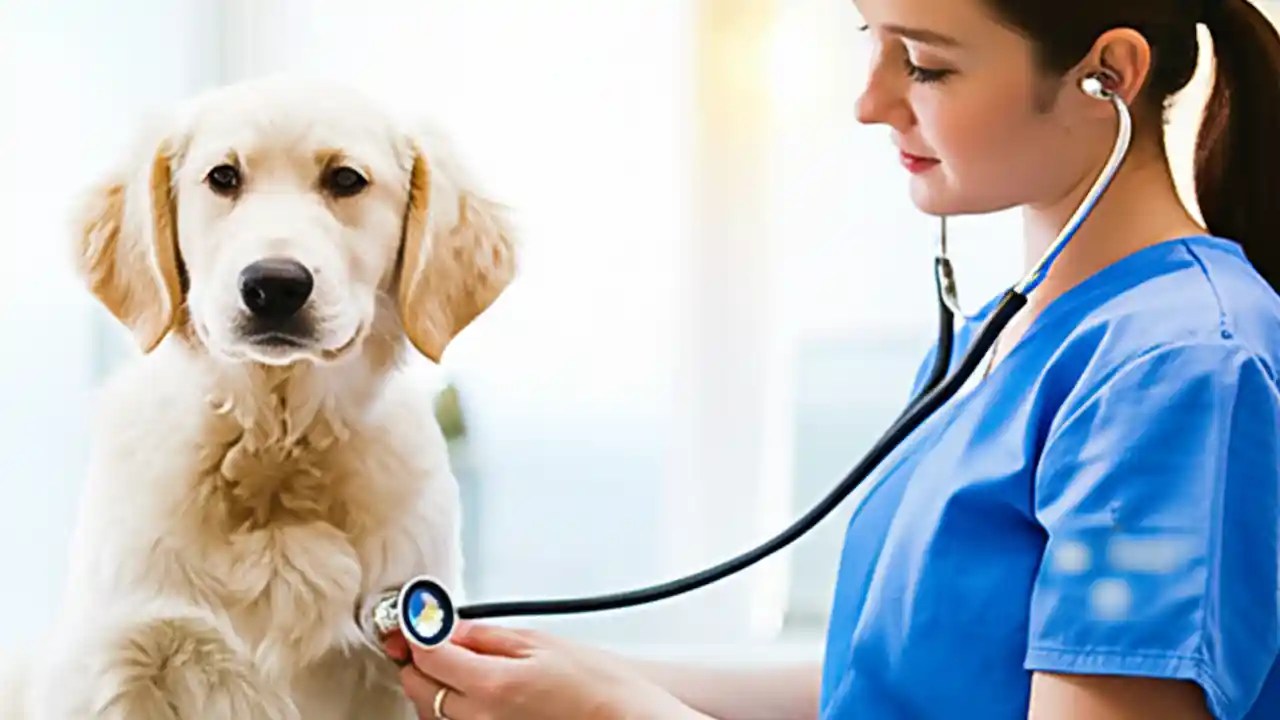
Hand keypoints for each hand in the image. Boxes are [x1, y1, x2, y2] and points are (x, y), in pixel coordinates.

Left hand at [384, 621, 705, 719]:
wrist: (618, 717)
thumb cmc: (594, 683)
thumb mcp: (539, 642)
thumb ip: (485, 635)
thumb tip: (448, 627)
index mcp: (493, 685)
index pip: (427, 656)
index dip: (416, 631)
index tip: (416, 618)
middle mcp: (481, 718)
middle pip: (419, 687)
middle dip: (418, 660)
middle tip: (429, 637)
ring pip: (430, 710)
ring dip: (432, 683)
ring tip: (452, 662)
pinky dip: (448, 705)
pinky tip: (467, 689)